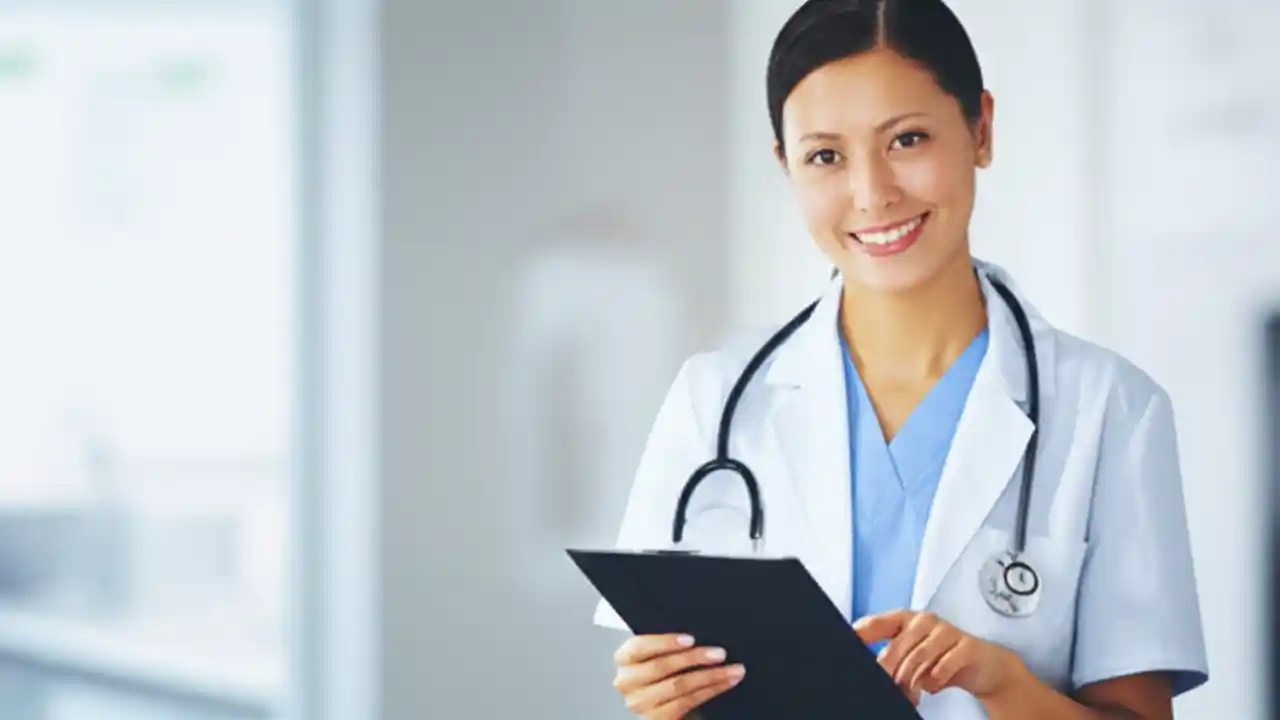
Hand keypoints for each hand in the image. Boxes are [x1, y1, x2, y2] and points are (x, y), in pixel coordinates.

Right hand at [611, 634, 745, 718]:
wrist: (666, 704)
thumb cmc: (664, 674)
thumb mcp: (661, 655)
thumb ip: (670, 645)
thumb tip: (700, 635)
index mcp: (624, 659)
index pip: (639, 646)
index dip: (665, 642)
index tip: (691, 639)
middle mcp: (626, 683)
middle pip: (661, 667)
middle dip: (695, 658)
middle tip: (720, 653)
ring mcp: (639, 704)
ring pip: (678, 686)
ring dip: (710, 676)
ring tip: (732, 670)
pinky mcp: (656, 719)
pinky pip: (687, 703)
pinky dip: (710, 691)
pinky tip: (724, 684)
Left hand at [854, 610, 1019, 704]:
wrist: (985, 665)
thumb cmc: (943, 658)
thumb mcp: (914, 657)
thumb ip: (893, 660)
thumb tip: (875, 672)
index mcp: (906, 619)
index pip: (875, 624)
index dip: (860, 634)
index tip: (848, 645)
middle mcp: (924, 620)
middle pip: (896, 648)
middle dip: (890, 673)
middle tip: (891, 688)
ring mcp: (946, 630)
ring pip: (918, 659)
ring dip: (911, 683)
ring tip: (912, 695)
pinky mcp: (966, 646)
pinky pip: (943, 667)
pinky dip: (934, 682)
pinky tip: (933, 686)